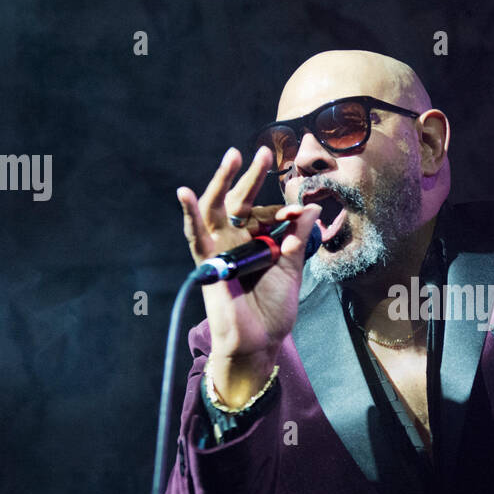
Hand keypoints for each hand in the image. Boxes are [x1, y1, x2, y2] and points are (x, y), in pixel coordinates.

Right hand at [177, 147, 319, 401]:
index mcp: (257, 243)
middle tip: (261, 153)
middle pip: (240, 202)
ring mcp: (220, 249)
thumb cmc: (273, 311)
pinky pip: (195, 235)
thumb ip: (297, 238)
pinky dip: (189, 214)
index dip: (283, 210)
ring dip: (223, 182)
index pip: (266, 214)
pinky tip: (184, 193)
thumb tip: (310, 206)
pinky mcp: (207, 262)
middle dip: (250, 177)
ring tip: (232, 156)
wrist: (259, 340)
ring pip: (216, 209)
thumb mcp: (291, 270)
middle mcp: (236, 242)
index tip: (299, 208)